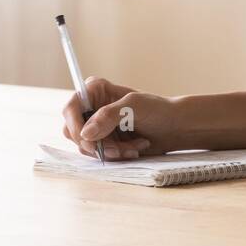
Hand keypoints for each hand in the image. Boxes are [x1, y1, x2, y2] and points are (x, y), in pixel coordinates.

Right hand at [60, 76, 183, 159]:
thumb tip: (86, 133)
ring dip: (111, 150)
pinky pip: (99, 154)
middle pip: (74, 132)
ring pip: (87, 147)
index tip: (91, 143)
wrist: (174, 127)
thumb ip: (109, 116)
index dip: (76, 127)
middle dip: (98, 144)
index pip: (71, 109)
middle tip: (119, 149)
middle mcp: (91, 107)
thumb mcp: (135, 107)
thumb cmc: (158, 110)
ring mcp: (96, 126)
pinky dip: (116, 155)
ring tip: (135, 146)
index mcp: (95, 90)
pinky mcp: (103, 141)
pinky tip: (134, 150)